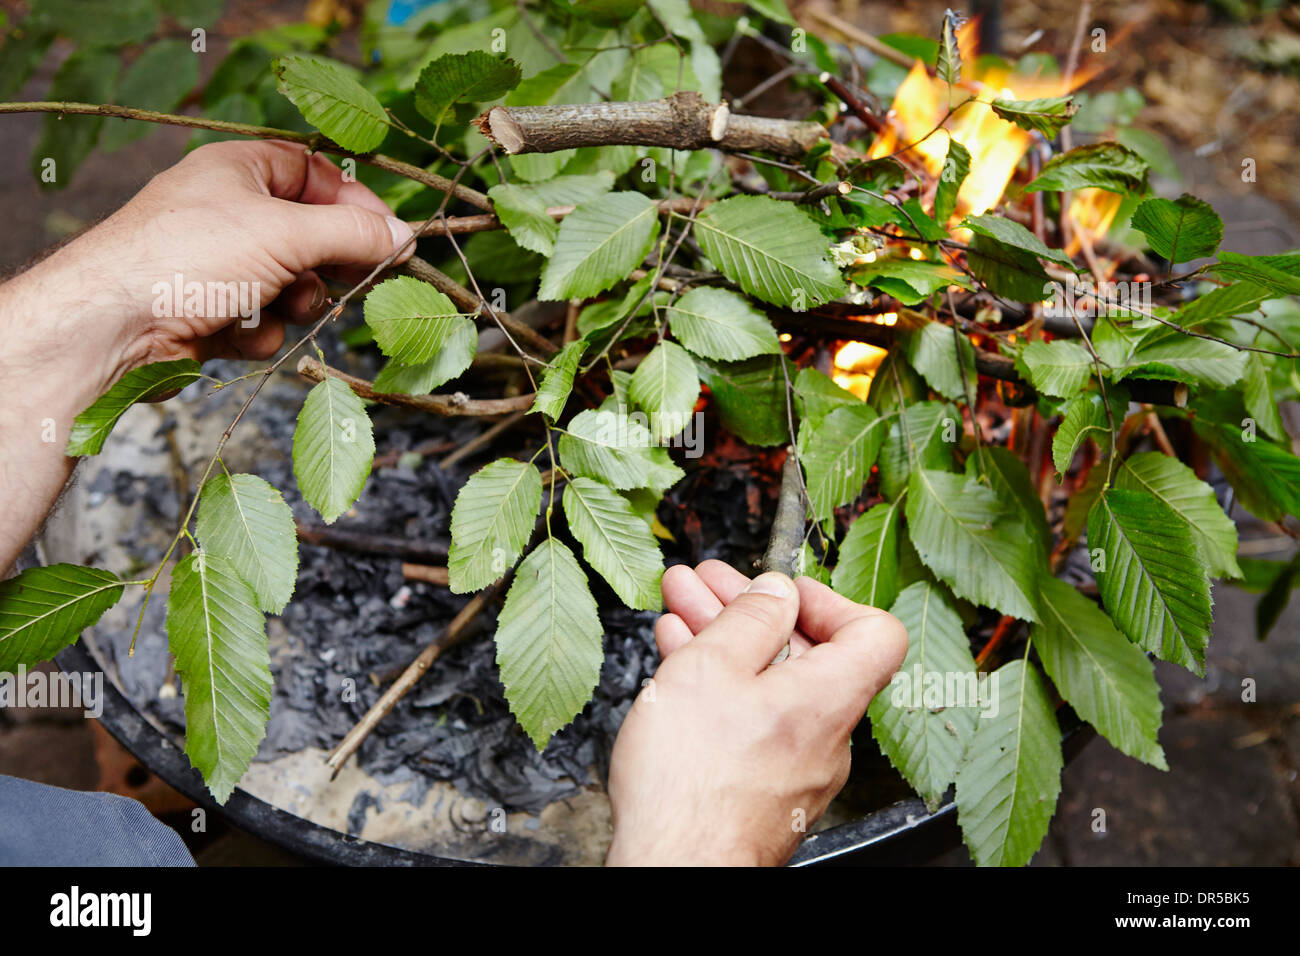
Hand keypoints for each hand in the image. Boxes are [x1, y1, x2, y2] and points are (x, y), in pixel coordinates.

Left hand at [3, 139, 414, 394]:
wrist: (113, 325)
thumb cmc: (191, 257)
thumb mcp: (287, 234)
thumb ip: (354, 233)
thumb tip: (404, 236)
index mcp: (239, 170)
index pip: (316, 174)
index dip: (356, 204)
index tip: (391, 238)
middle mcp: (228, 212)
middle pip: (309, 234)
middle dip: (326, 264)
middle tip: (352, 279)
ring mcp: (218, 264)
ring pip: (291, 284)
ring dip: (293, 302)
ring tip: (273, 304)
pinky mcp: (210, 312)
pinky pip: (263, 319)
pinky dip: (259, 330)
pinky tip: (235, 331)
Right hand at [605, 561, 907, 865]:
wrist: (673, 869)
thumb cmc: (691, 784)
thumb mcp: (710, 668)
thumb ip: (750, 620)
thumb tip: (776, 592)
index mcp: (828, 698)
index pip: (875, 633)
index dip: (827, 598)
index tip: (780, 591)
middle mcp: (825, 737)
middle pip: (807, 655)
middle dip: (749, 611)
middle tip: (704, 586)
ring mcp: (796, 768)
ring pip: (771, 686)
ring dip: (726, 643)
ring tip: (679, 611)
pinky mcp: (765, 790)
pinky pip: (754, 721)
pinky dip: (722, 687)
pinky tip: (681, 664)